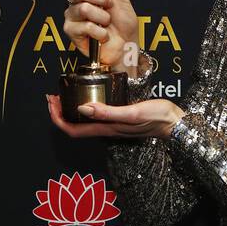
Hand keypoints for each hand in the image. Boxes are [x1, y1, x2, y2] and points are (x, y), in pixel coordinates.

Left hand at [46, 94, 184, 139]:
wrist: (175, 122)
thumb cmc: (156, 117)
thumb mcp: (132, 112)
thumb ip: (108, 112)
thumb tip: (82, 109)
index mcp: (106, 128)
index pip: (73, 130)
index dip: (58, 119)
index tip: (51, 103)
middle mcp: (107, 129)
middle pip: (76, 126)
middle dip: (60, 113)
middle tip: (53, 97)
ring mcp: (114, 125)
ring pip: (85, 122)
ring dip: (71, 111)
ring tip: (66, 96)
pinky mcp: (120, 119)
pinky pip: (97, 116)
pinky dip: (86, 107)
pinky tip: (90, 97)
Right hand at [62, 0, 139, 71]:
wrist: (127, 46)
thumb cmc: (123, 22)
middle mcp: (75, 1)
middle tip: (109, 5)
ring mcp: (71, 16)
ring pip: (82, 8)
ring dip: (102, 16)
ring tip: (107, 22)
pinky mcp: (71, 32)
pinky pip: (85, 26)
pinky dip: (100, 31)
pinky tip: (103, 35)